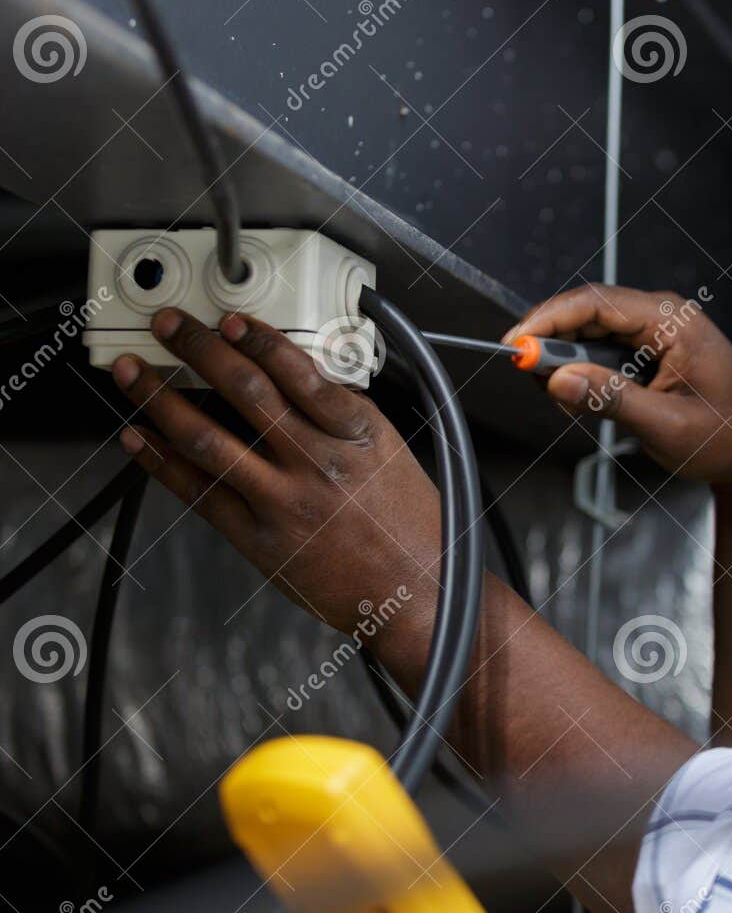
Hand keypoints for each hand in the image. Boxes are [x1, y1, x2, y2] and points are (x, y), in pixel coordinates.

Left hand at [112, 308, 441, 637]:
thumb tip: (302, 377)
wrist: (417, 592)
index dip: (258, 340)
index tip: (231, 320)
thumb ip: (346, 417)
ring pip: (208, 438)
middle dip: (198, 349)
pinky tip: (139, 437)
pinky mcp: (258, 538)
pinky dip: (162, 461)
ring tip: (133, 372)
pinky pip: (199, 491)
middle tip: (169, 326)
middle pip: (246, 392)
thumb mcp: (392, 455)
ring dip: (160, 398)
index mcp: (358, 436)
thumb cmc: (410, 528)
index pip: (301, 373)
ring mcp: (284, 502)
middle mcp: (318, 464)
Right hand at [505, 284, 731, 498]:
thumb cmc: (730, 439)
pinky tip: (584, 399)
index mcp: (675, 322)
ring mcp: (659, 333)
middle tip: (528, 375)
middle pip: (589, 312)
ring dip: (569, 360)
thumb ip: (609, 400)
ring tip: (563, 398)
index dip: (548, 319)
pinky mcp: (653, 352)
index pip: (596, 302)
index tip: (515, 344)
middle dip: (553, 342)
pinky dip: (586, 372)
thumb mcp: (666, 426)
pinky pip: (606, 350)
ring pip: (593, 332)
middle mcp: (666, 317)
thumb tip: (557, 379)